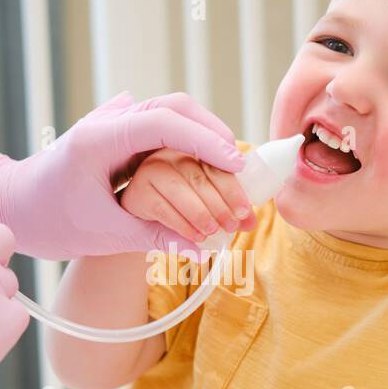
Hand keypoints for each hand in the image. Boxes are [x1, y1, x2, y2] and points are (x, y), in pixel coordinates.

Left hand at [0, 92, 246, 259]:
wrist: (13, 206)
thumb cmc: (49, 221)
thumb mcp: (103, 235)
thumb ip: (154, 237)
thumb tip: (203, 250)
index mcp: (99, 138)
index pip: (165, 123)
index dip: (206, 141)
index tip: (235, 163)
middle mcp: (109, 121)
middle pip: (175, 106)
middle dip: (214, 132)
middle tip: (241, 167)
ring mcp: (115, 123)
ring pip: (171, 114)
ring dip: (204, 136)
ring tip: (231, 168)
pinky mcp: (120, 134)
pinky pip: (162, 130)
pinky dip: (189, 144)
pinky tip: (208, 168)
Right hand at [118, 147, 257, 256]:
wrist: (144, 226)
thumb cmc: (179, 212)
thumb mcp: (206, 209)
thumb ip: (228, 211)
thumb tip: (250, 221)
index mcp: (192, 152)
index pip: (215, 165)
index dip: (232, 189)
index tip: (244, 211)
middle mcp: (170, 155)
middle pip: (198, 176)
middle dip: (220, 204)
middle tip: (232, 226)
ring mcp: (149, 170)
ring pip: (180, 190)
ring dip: (201, 214)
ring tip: (213, 232)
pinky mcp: (137, 192)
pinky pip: (163, 207)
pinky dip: (182, 225)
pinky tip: (195, 237)